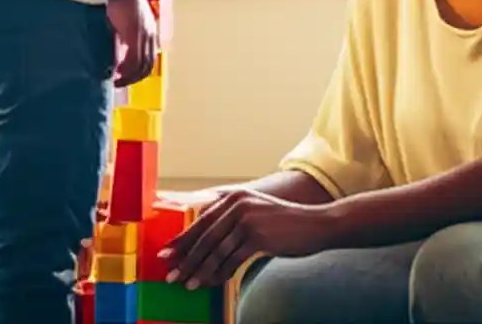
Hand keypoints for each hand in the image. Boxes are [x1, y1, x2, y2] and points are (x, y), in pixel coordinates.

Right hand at [106, 0, 156, 86]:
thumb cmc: (123, 3)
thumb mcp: (128, 24)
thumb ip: (128, 38)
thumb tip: (121, 50)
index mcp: (151, 34)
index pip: (150, 59)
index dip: (140, 71)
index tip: (127, 76)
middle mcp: (151, 37)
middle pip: (147, 66)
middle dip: (134, 78)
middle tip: (121, 83)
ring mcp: (144, 37)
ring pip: (140, 65)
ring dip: (128, 76)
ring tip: (117, 81)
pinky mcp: (135, 35)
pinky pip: (133, 58)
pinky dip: (126, 68)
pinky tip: (117, 70)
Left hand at [159, 189, 342, 289]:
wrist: (316, 224)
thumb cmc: (284, 224)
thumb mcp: (255, 213)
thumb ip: (231, 221)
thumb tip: (203, 245)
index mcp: (234, 197)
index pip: (201, 221)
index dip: (182, 240)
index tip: (166, 254)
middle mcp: (238, 204)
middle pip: (205, 237)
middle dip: (186, 259)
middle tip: (171, 275)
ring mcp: (248, 219)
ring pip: (216, 251)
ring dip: (200, 271)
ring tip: (187, 285)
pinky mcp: (258, 236)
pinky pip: (232, 259)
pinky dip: (220, 273)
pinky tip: (213, 283)